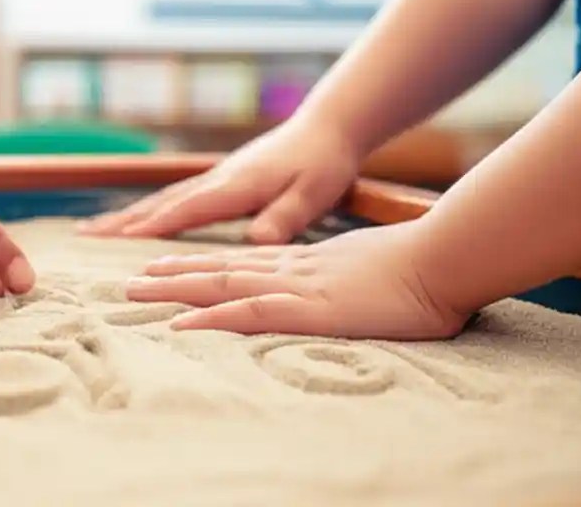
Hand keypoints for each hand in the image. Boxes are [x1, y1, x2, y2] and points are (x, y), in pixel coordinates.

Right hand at [80, 120, 360, 242]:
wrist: (329, 126)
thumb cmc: (324, 163)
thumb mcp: (313, 194)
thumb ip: (284, 217)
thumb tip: (256, 241)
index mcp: (236, 185)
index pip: (186, 210)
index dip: (151, 227)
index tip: (116, 243)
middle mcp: (217, 179)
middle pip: (160, 202)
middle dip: (120, 221)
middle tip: (81, 238)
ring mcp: (215, 176)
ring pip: (162, 198)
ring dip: (127, 215)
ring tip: (92, 230)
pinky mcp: (220, 177)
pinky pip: (175, 196)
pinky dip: (148, 208)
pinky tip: (137, 218)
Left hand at [124, 221, 468, 339]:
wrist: (446, 256)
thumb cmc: (427, 266)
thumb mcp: (378, 270)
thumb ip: (353, 278)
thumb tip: (348, 287)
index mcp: (310, 262)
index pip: (246, 262)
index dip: (206, 266)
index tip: (174, 269)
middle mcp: (294, 269)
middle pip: (221, 268)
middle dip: (175, 273)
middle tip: (134, 278)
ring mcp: (298, 286)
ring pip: (221, 284)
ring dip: (175, 289)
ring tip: (136, 291)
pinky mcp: (309, 308)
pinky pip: (248, 311)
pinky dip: (209, 318)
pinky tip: (180, 325)